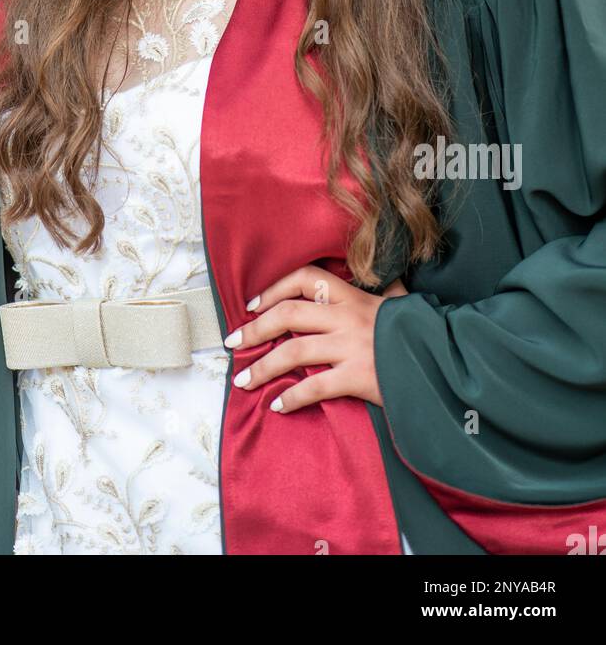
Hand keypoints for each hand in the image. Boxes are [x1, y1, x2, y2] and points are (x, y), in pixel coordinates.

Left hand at [223, 265, 408, 411]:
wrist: (448, 360)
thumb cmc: (421, 332)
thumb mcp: (400, 303)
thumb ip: (385, 291)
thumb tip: (387, 276)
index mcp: (353, 295)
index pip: (305, 278)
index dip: (274, 289)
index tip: (253, 305)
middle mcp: (347, 316)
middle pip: (288, 314)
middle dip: (254, 329)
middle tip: (233, 343)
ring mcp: (351, 346)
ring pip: (293, 352)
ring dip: (263, 367)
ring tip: (243, 381)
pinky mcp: (357, 377)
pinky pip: (314, 386)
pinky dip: (291, 397)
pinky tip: (278, 405)